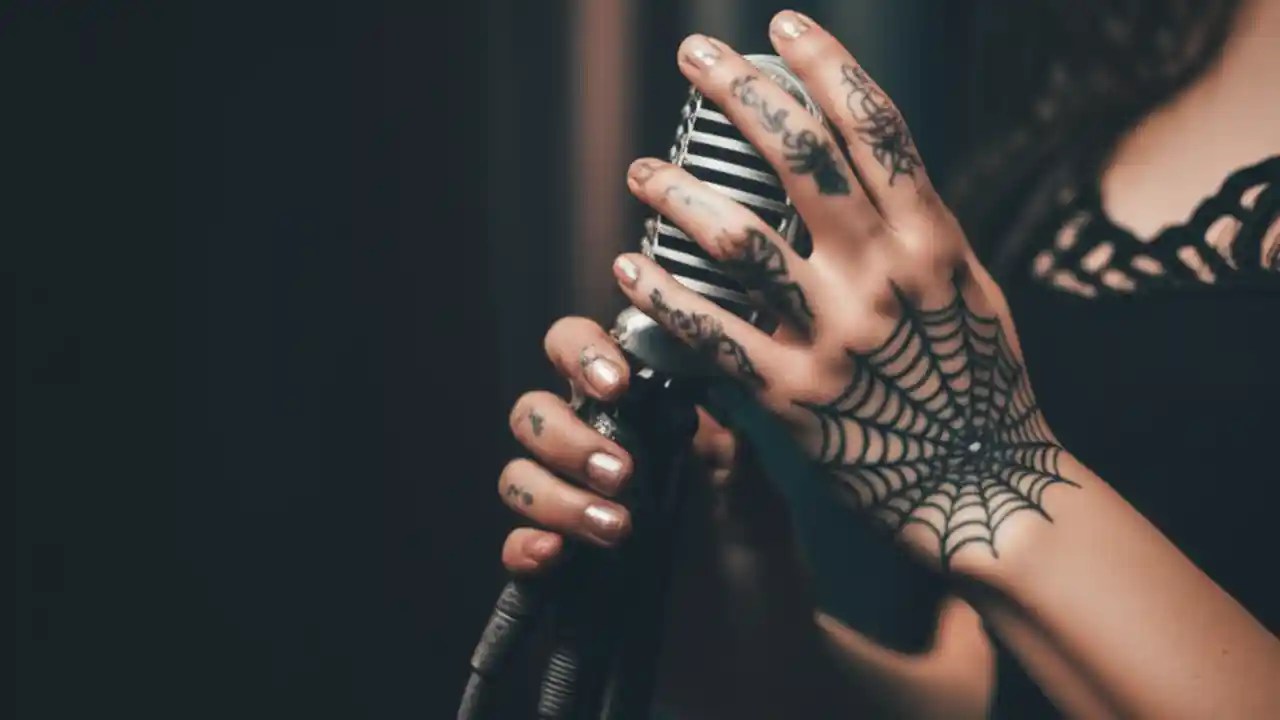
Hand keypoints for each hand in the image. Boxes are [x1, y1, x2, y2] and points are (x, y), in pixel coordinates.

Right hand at [496, 317, 864, 717]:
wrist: (760, 663)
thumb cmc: (765, 572)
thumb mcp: (758, 501)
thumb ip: (726, 445)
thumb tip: (698, 383)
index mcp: (645, 425)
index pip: (587, 360)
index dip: (584, 354)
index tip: (618, 382)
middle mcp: (600, 460)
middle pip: (535, 412)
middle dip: (566, 435)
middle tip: (623, 474)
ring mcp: (575, 517)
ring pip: (517, 474)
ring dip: (556, 494)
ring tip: (620, 530)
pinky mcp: (561, 576)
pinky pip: (515, 548)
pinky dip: (527, 545)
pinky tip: (556, 556)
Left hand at [610, 11, 1078, 574]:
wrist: (987, 495)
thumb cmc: (983, 389)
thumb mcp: (973, 294)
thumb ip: (924, 234)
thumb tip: (877, 179)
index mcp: (932, 241)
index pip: (874, 127)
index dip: (823, 63)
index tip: (781, 24)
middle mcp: (882, 276)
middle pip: (799, 158)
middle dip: (739, 93)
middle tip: (694, 55)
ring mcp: (834, 336)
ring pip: (737, 239)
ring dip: (677, 195)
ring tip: (640, 172)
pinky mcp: (791, 395)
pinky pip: (709, 331)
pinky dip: (661, 294)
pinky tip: (628, 266)